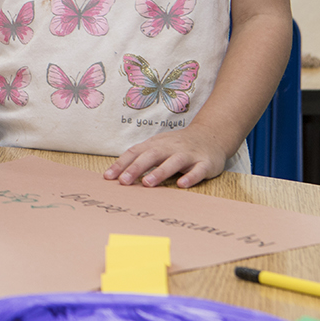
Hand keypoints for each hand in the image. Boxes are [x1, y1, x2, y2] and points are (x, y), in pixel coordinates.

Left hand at [103, 124, 230, 187]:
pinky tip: (182, 185)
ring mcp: (188, 155)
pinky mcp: (205, 163)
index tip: (108, 177)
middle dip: (136, 168)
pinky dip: (190, 177)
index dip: (121, 164)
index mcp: (156, 144)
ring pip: (173, 162)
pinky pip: (198, 170)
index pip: (135, 152)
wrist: (211, 135)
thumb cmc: (177, 146)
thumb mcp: (157, 147)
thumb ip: (140, 158)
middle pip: (151, 156)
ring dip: (159, 172)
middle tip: (123, 181)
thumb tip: (117, 174)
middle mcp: (170, 148)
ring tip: (147, 183)